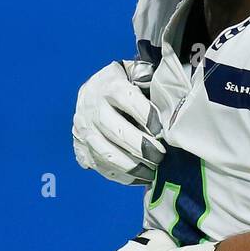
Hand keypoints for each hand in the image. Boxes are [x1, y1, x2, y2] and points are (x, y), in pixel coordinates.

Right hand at [73, 60, 164, 184]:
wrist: (94, 89)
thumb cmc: (125, 83)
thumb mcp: (137, 74)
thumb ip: (152, 81)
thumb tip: (170, 97)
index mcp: (109, 85)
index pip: (127, 99)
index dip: (146, 116)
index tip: (162, 131)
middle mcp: (92, 106)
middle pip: (116, 131)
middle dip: (142, 148)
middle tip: (160, 156)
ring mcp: (83, 128)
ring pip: (106, 153)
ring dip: (132, 166)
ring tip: (152, 171)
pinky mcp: (79, 145)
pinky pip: (99, 165)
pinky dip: (120, 175)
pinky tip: (139, 177)